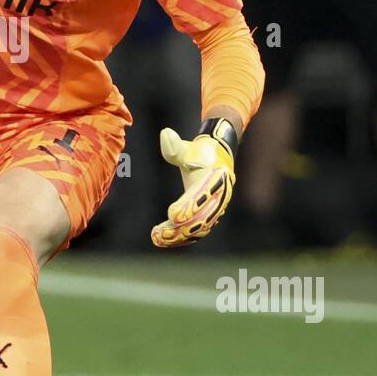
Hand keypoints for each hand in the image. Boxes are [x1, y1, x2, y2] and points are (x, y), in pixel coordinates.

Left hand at [151, 128, 234, 248]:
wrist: (216, 159)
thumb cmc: (198, 153)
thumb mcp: (187, 148)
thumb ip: (175, 146)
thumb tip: (165, 134)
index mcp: (215, 179)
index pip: (201, 196)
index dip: (187, 206)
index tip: (171, 214)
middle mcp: (219, 197)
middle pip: (202, 218)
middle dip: (181, 228)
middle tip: (160, 232)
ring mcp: (216, 209)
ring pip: (199, 229)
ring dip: (179, 236)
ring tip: (158, 238)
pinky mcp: (210, 217)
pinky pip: (197, 232)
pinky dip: (182, 239)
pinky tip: (164, 241)